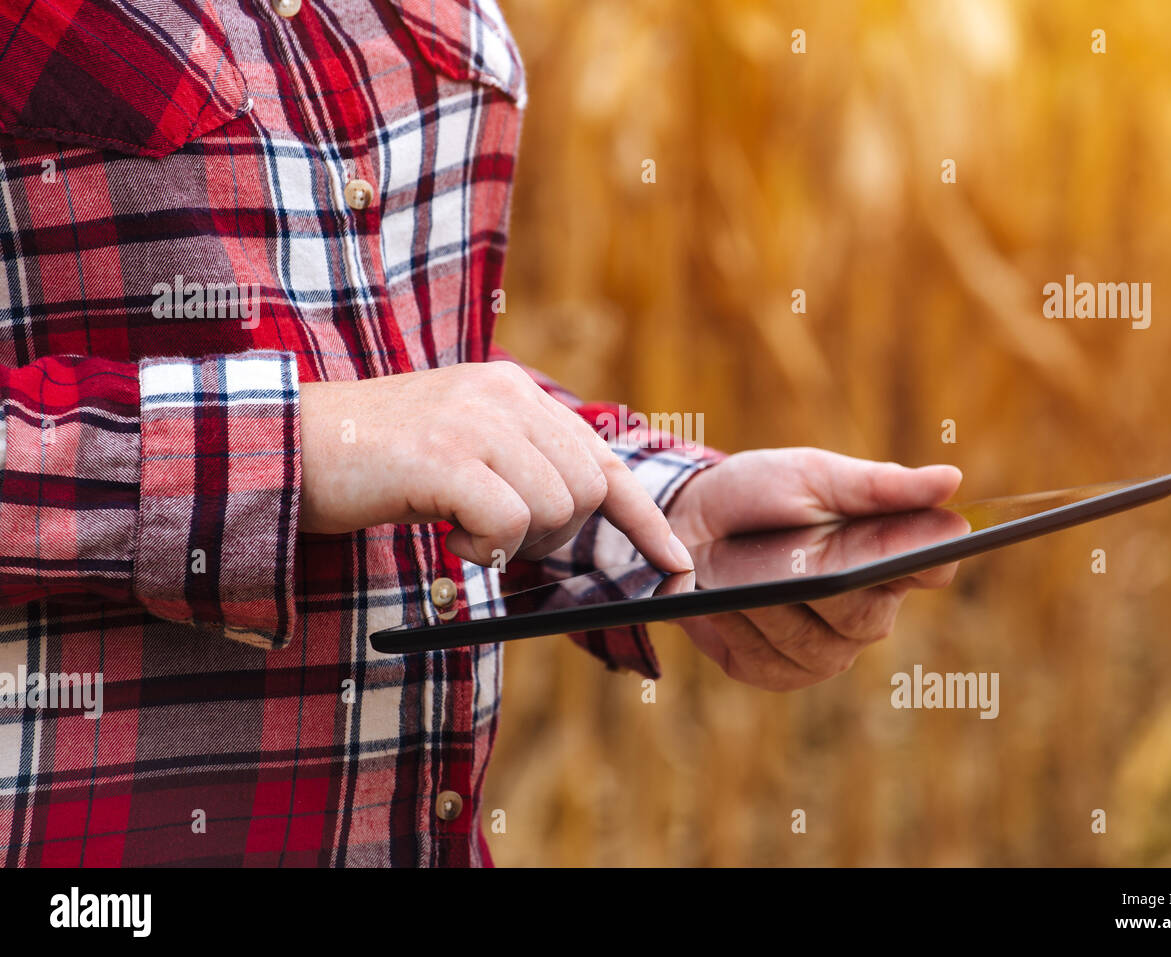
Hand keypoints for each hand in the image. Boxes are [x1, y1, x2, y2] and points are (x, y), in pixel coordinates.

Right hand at [298, 363, 694, 571]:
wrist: (288, 449)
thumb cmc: (377, 463)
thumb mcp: (463, 446)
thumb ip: (522, 460)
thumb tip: (587, 508)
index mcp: (513, 389)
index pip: (604, 457)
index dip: (643, 517)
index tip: (674, 563)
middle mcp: (502, 394)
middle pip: (585, 492)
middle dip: (552, 534)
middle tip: (490, 531)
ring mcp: (474, 421)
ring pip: (555, 511)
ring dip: (511, 541)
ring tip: (456, 523)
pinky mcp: (445, 456)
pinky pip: (508, 525)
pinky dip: (481, 548)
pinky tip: (442, 532)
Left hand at [666, 448, 963, 689]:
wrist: (689, 523)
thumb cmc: (761, 495)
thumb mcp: (813, 477)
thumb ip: (877, 486)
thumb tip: (951, 480)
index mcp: (889, 559)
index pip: (932, 568)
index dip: (928, 564)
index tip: (915, 555)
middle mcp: (866, 613)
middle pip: (868, 617)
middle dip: (826, 586)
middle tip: (793, 556)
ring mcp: (824, 650)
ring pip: (818, 647)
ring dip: (775, 609)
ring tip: (740, 576)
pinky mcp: (775, 671)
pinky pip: (769, 663)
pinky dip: (742, 631)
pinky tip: (721, 605)